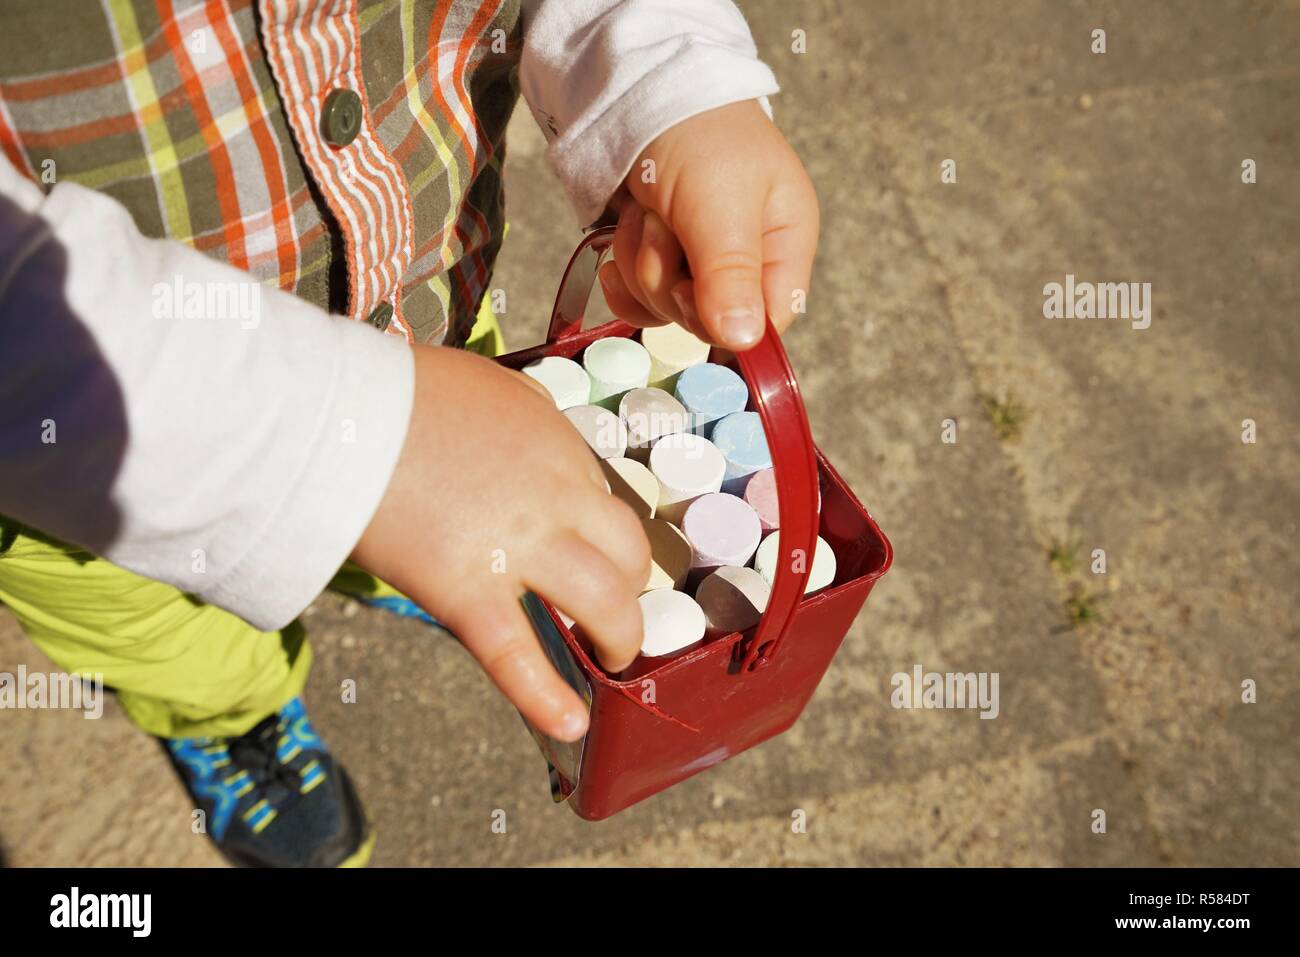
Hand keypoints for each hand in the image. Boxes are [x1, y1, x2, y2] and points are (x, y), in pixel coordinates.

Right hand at [350, 345, 650, 741]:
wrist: (339, 411)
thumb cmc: (399, 393)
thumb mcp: (487, 384)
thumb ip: (522, 412)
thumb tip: (533, 436)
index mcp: (556, 444)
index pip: (603, 501)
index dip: (601, 535)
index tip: (590, 553)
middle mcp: (555, 495)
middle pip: (626, 551)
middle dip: (629, 586)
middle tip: (614, 607)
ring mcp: (517, 545)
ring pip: (602, 602)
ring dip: (617, 636)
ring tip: (611, 658)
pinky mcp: (467, 589)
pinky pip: (517, 654)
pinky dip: (546, 696)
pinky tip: (571, 722)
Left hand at [599, 100, 818, 349]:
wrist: (638, 88)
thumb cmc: (698, 134)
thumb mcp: (720, 204)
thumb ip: (731, 274)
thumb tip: (743, 339)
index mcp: (784, 244)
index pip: (769, 322)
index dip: (728, 321)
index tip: (694, 293)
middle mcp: (746, 261)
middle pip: (708, 321)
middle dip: (672, 278)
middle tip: (667, 226)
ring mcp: (697, 263)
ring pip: (665, 308)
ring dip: (642, 261)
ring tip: (649, 211)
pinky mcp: (657, 261)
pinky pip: (637, 299)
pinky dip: (622, 270)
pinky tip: (622, 235)